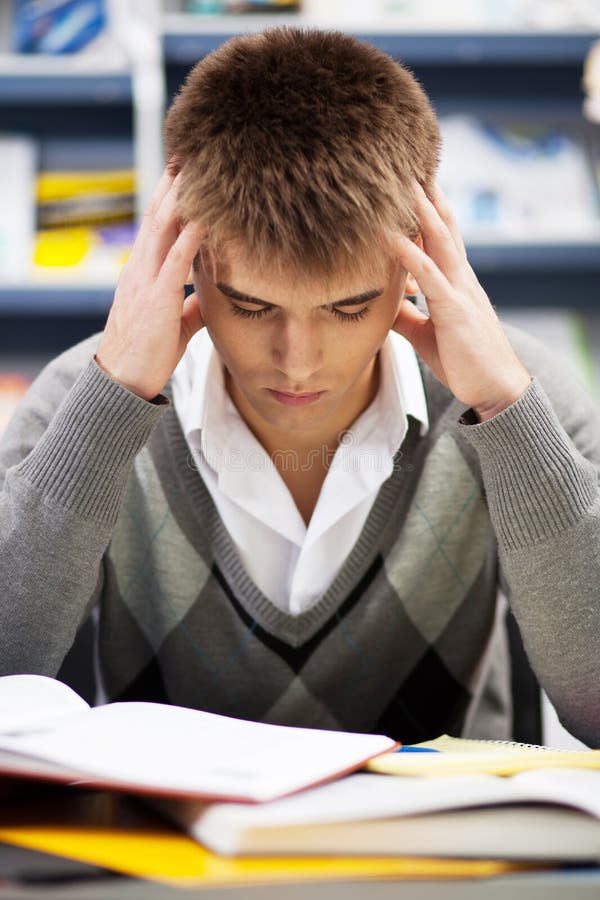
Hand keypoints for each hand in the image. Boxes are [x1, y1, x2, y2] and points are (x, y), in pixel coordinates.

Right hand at [95, 164, 205, 400]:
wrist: (124, 380)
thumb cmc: (149, 353)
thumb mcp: (176, 323)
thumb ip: (192, 304)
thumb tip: (212, 296)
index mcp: (144, 271)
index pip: (159, 224)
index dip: (173, 195)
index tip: (187, 170)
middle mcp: (141, 267)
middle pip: (159, 214)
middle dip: (175, 182)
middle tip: (192, 150)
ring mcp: (146, 280)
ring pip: (164, 227)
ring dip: (182, 196)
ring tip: (200, 167)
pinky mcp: (157, 298)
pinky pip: (176, 260)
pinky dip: (190, 235)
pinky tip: (205, 216)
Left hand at [391, 180, 530, 421]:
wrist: (496, 388)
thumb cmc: (464, 360)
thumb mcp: (427, 333)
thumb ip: (406, 314)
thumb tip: (384, 304)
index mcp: (454, 281)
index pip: (438, 234)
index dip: (424, 206)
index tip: (406, 179)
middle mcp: (459, 277)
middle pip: (441, 224)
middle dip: (423, 193)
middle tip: (403, 159)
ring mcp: (459, 290)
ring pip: (438, 240)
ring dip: (418, 210)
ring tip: (398, 180)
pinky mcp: (454, 311)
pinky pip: (429, 278)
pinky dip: (410, 256)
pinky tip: (393, 239)